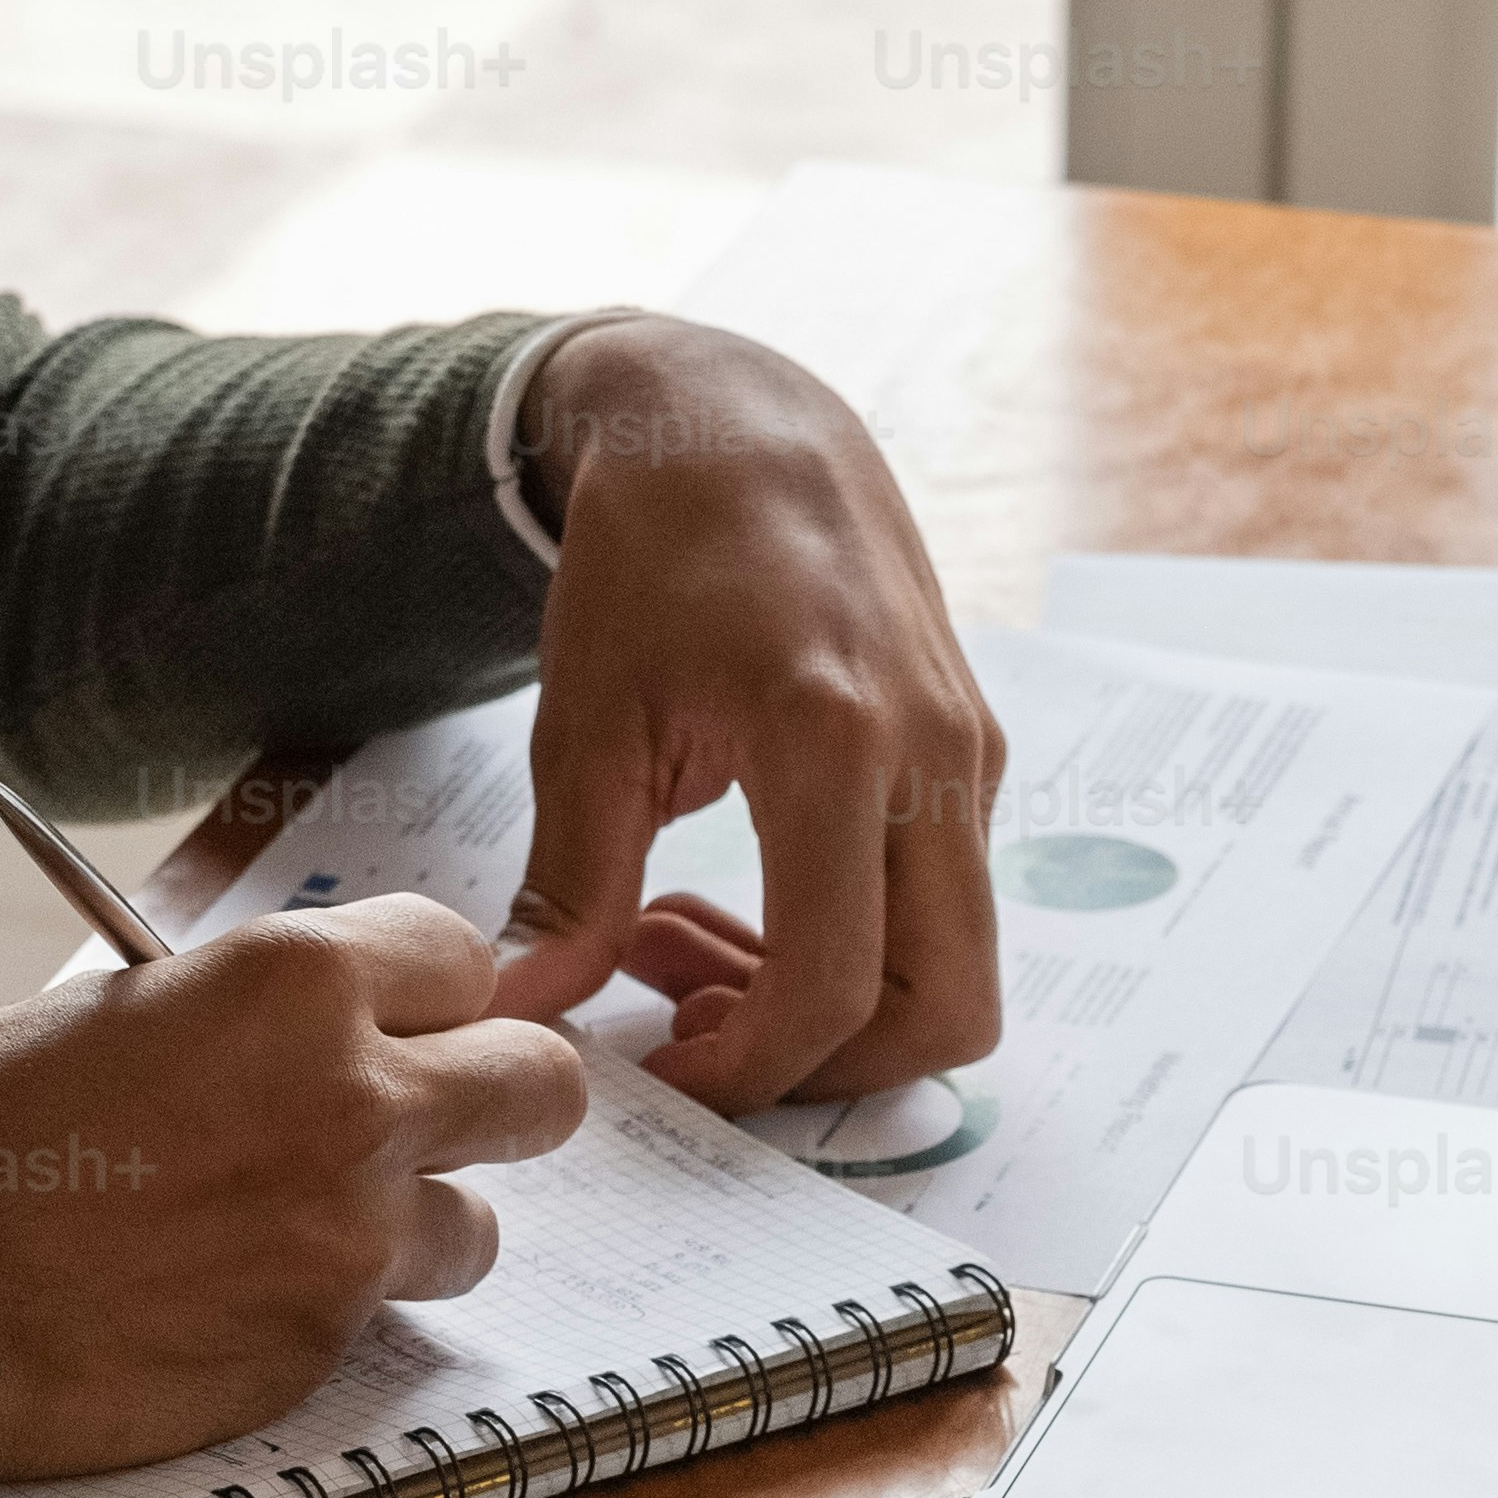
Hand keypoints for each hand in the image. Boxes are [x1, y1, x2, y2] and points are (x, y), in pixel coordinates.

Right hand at [0, 897, 588, 1477]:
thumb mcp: (102, 1011)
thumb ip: (229, 1014)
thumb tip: (283, 1026)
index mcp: (295, 983)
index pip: (462, 958)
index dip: (427, 993)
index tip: (395, 1018)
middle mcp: (356, 1100)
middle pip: (541, 1086)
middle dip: (498, 1096)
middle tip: (433, 1116)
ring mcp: (351, 1235)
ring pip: (477, 1224)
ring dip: (418, 1221)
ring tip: (310, 1227)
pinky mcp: (322, 1344)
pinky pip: (378, 1314)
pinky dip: (328, 1304)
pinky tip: (231, 1297)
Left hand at [482, 316, 1004, 1107]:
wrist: (736, 422)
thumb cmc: (653, 549)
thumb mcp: (585, 720)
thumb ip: (568, 881)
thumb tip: (528, 1013)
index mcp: (835, 737)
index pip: (837, 981)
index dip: (753, 1067)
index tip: (663, 1075)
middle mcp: (933, 752)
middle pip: (946, 1006)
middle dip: (826, 1066)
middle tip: (693, 1036)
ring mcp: (968, 753)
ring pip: (952, 964)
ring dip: (828, 1004)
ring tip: (674, 952)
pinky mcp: (969, 753)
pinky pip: (936, 902)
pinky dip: (845, 938)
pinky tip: (727, 897)